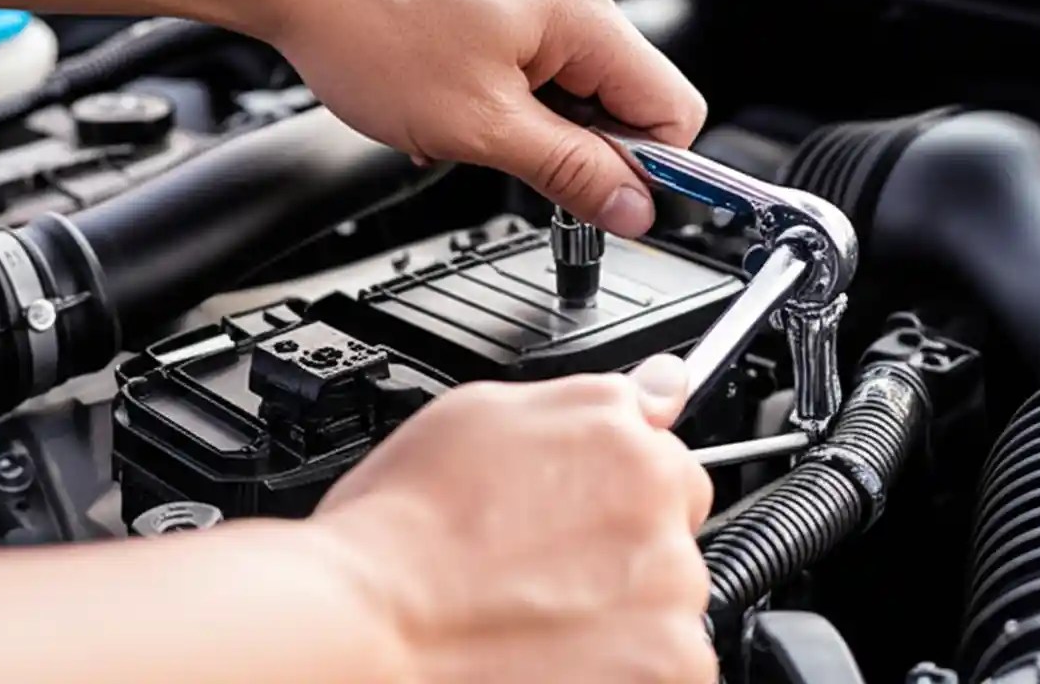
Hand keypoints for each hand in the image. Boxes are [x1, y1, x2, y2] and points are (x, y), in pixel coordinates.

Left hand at [255, 0, 706, 238]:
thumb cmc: (371, 26)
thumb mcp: (481, 126)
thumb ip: (569, 170)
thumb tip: (633, 206)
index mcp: (583, 17)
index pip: (673, 110)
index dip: (647, 167)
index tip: (606, 200)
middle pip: (622, 99)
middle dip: (577, 148)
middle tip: (519, 166)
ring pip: (570, 88)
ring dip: (530, 126)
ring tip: (470, 128)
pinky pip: (530, 64)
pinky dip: (501, 98)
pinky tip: (452, 106)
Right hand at [309, 355, 716, 682]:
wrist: (369, 624)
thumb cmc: (400, 529)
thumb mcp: (477, 415)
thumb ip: (587, 400)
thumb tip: (659, 384)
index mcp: (621, 439)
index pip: (664, 456)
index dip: (611, 487)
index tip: (576, 512)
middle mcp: (658, 511)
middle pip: (667, 529)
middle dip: (619, 546)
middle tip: (536, 567)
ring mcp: (671, 599)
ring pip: (667, 602)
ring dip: (623, 610)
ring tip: (532, 616)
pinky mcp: (671, 672)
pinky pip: (666, 667)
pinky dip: (621, 667)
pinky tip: (549, 656)